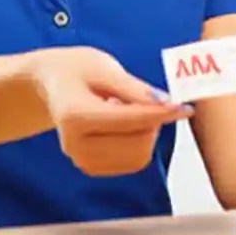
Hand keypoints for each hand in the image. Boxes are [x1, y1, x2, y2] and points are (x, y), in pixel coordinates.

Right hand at [34, 46, 192, 176]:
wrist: (51, 84)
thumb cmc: (75, 70)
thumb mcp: (104, 67)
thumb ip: (134, 88)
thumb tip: (166, 103)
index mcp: (75, 115)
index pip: (131, 120)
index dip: (162, 113)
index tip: (185, 107)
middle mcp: (75, 144)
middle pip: (138, 142)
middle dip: (152, 121)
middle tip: (141, 97)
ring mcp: (82, 160)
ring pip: (139, 155)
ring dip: (145, 131)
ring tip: (124, 108)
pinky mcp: (90, 167)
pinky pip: (132, 161)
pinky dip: (137, 141)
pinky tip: (120, 123)